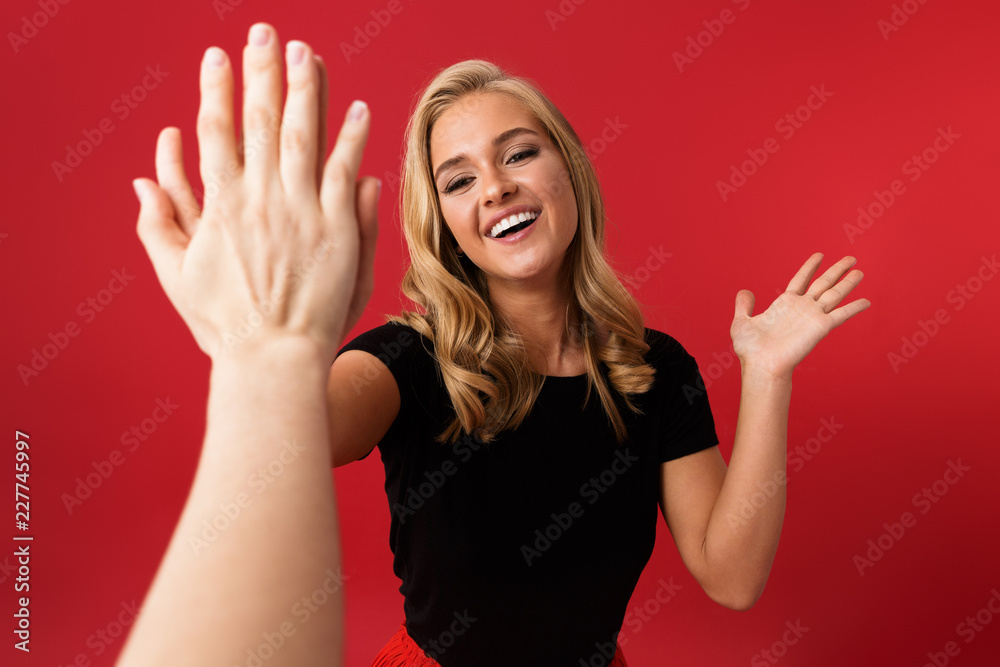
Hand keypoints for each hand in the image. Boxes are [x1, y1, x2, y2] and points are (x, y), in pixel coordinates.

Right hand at [132, 22, 378, 364]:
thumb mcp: (176, 276)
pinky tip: (358, 108)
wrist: (272, 357)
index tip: (218, 57)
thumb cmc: (224, 324)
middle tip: (265, 33)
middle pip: (262, 121)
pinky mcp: (336, 228)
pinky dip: (352, 139)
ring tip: (308, 54)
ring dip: (307, 90)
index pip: (218, 132)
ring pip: (305, 136)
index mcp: (221, 206)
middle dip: (262, 72)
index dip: (218, 90)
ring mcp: (301, 211)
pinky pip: (345, 172)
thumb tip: (142, 182)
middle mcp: (261, 199)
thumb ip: (158, 224)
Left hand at [730, 253, 870, 378]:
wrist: (761, 364)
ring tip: (860, 271)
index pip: (801, 279)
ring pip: (835, 294)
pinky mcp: (821, 327)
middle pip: (823, 283)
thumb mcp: (742, 322)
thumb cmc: (750, 350)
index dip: (810, 267)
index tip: (819, 255)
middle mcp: (802, 308)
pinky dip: (854, 307)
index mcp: (785, 304)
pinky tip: (866, 301)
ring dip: (848, 283)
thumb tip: (744, 291)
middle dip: (837, 270)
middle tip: (851, 258)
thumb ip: (744, 306)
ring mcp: (813, 316)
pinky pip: (842, 314)